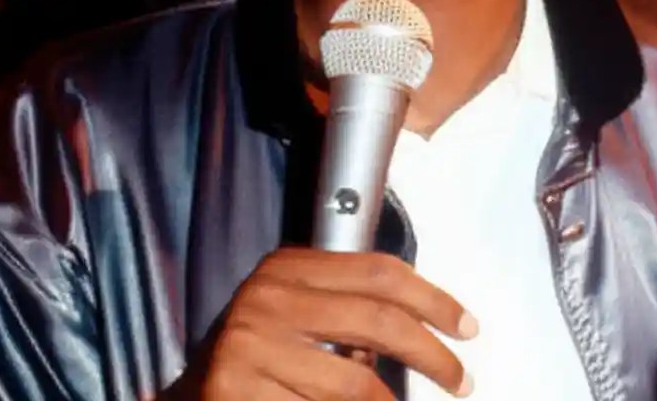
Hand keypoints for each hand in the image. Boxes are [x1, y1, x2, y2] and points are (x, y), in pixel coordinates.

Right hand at [196, 248, 477, 399]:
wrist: (190, 397)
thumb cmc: (260, 357)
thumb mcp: (299, 313)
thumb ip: (350, 307)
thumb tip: (429, 328)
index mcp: (287, 269)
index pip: (379, 272)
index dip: (434, 299)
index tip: (466, 327)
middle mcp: (266, 299)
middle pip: (378, 321)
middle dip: (432, 356)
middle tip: (460, 380)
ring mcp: (248, 347)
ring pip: (355, 382)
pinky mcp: (236, 393)